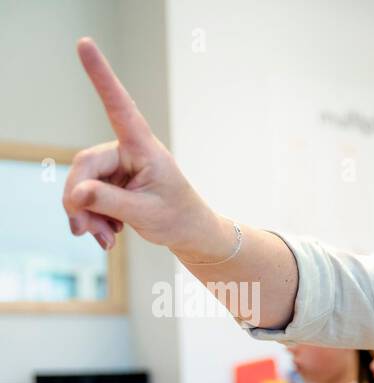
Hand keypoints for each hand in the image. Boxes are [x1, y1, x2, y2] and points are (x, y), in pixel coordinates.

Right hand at [64, 37, 225, 255]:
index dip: (101, 77)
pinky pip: (86, 197)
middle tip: (83, 231)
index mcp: (143, 147)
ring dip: (86, 215)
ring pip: (81, 185)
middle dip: (79, 201)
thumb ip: (108, 203)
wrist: (190, 233)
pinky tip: (107, 235)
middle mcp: (127, 150)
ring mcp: (117, 166)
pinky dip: (91, 218)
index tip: (85, 45)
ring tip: (105, 239)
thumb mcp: (145, 214)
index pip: (119, 107)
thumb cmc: (177, 218)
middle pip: (85, 166)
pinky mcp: (110, 182)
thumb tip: (75, 194)